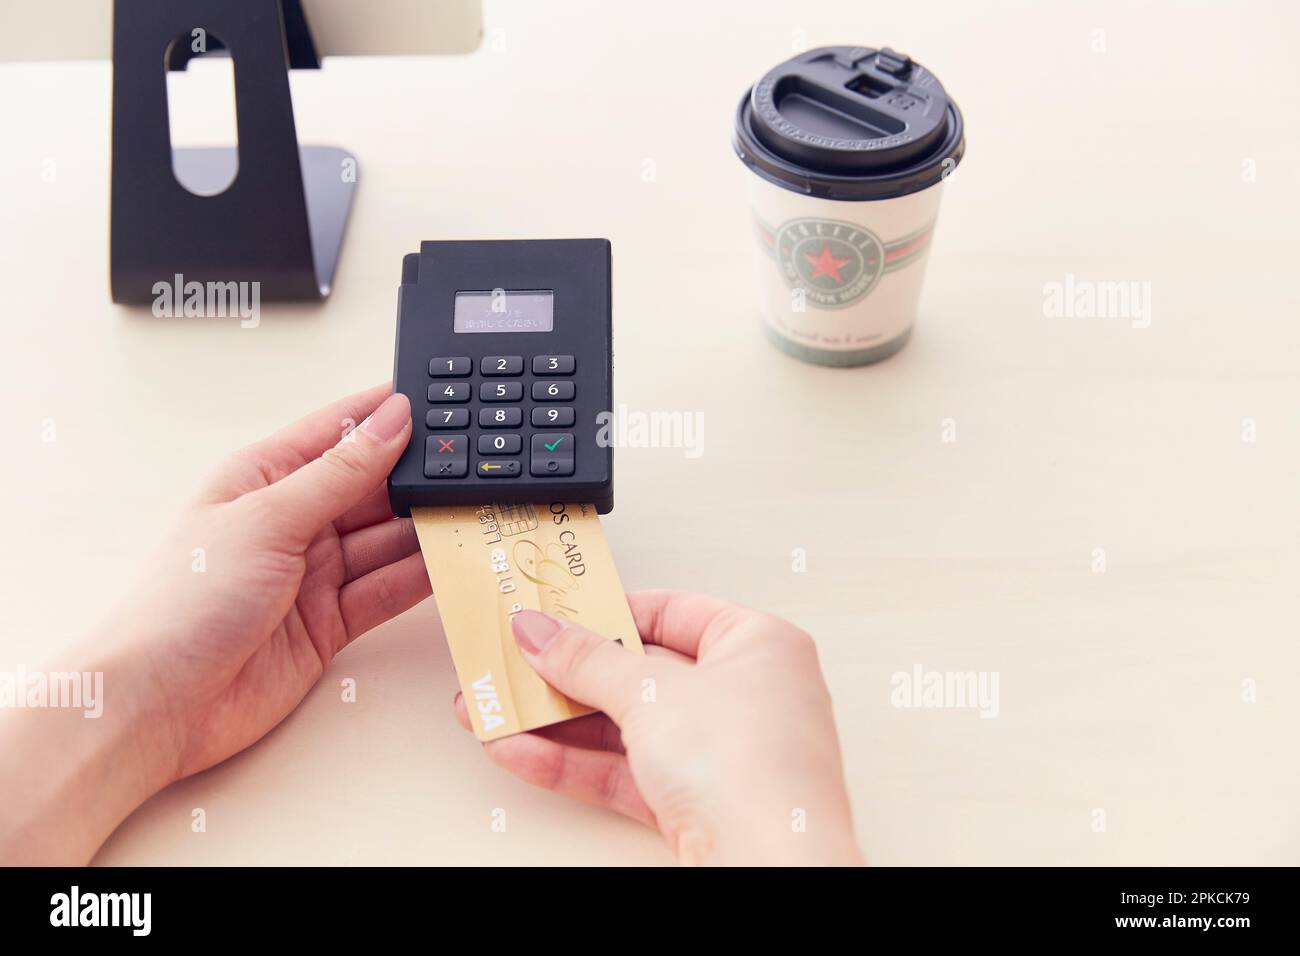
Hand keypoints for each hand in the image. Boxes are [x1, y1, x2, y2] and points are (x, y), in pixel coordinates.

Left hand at [0, 384, 429, 863]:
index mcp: (264, 478)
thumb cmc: (185, 601)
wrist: (160, 703)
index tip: (441, 402)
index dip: (387, 415)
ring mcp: (314, 572)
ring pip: (387, 539)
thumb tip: (390, 420)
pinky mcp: (332, 621)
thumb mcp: (269, 519)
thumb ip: (340, 473)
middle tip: (472, 466)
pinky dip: (419, 577)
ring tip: (473, 514)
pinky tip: (451, 562)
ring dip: (425, 529)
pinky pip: (386, 588)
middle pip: (371, 488)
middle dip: (417, 479)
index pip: (339, 431)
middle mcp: (293, 520)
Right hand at [456, 591, 863, 865]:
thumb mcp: (651, 692)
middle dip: (567, 675)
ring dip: (557, 722)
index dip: (607, 613)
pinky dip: (573, 763)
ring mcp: (721, 754)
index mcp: (758, 645)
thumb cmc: (749, 768)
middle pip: (640, 672)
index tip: (553, 616)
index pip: (671, 611)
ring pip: (626, 726)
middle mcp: (747, 696)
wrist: (770, 868)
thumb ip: (587, 659)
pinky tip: (519, 752)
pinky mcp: (696, 804)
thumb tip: (541, 631)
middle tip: (512, 665)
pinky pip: (625, 772)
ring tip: (496, 712)